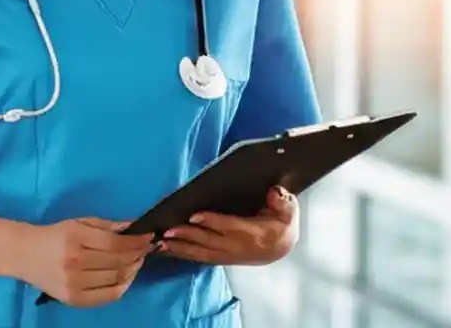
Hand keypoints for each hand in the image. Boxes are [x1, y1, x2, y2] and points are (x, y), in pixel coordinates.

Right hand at [14, 217, 156, 307]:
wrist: (24, 254)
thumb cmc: (54, 235)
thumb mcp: (78, 223)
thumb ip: (106, 226)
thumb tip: (133, 228)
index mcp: (75, 238)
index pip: (115, 243)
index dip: (136, 241)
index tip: (148, 237)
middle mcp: (75, 262)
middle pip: (118, 261)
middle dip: (137, 254)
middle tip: (146, 249)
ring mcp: (74, 283)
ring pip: (116, 279)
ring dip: (133, 270)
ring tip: (137, 261)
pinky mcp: (73, 299)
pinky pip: (108, 296)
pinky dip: (122, 287)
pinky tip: (126, 277)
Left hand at [154, 186, 298, 265]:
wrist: (282, 248)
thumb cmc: (282, 224)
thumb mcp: (288, 210)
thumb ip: (282, 201)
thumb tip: (274, 191)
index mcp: (254, 233)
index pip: (230, 227)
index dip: (212, 221)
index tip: (194, 215)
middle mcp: (239, 247)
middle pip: (210, 241)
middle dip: (188, 235)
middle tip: (167, 230)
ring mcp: (230, 255)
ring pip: (202, 252)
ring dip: (181, 247)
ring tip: (161, 242)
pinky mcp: (223, 258)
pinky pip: (201, 257)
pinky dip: (184, 254)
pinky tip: (168, 249)